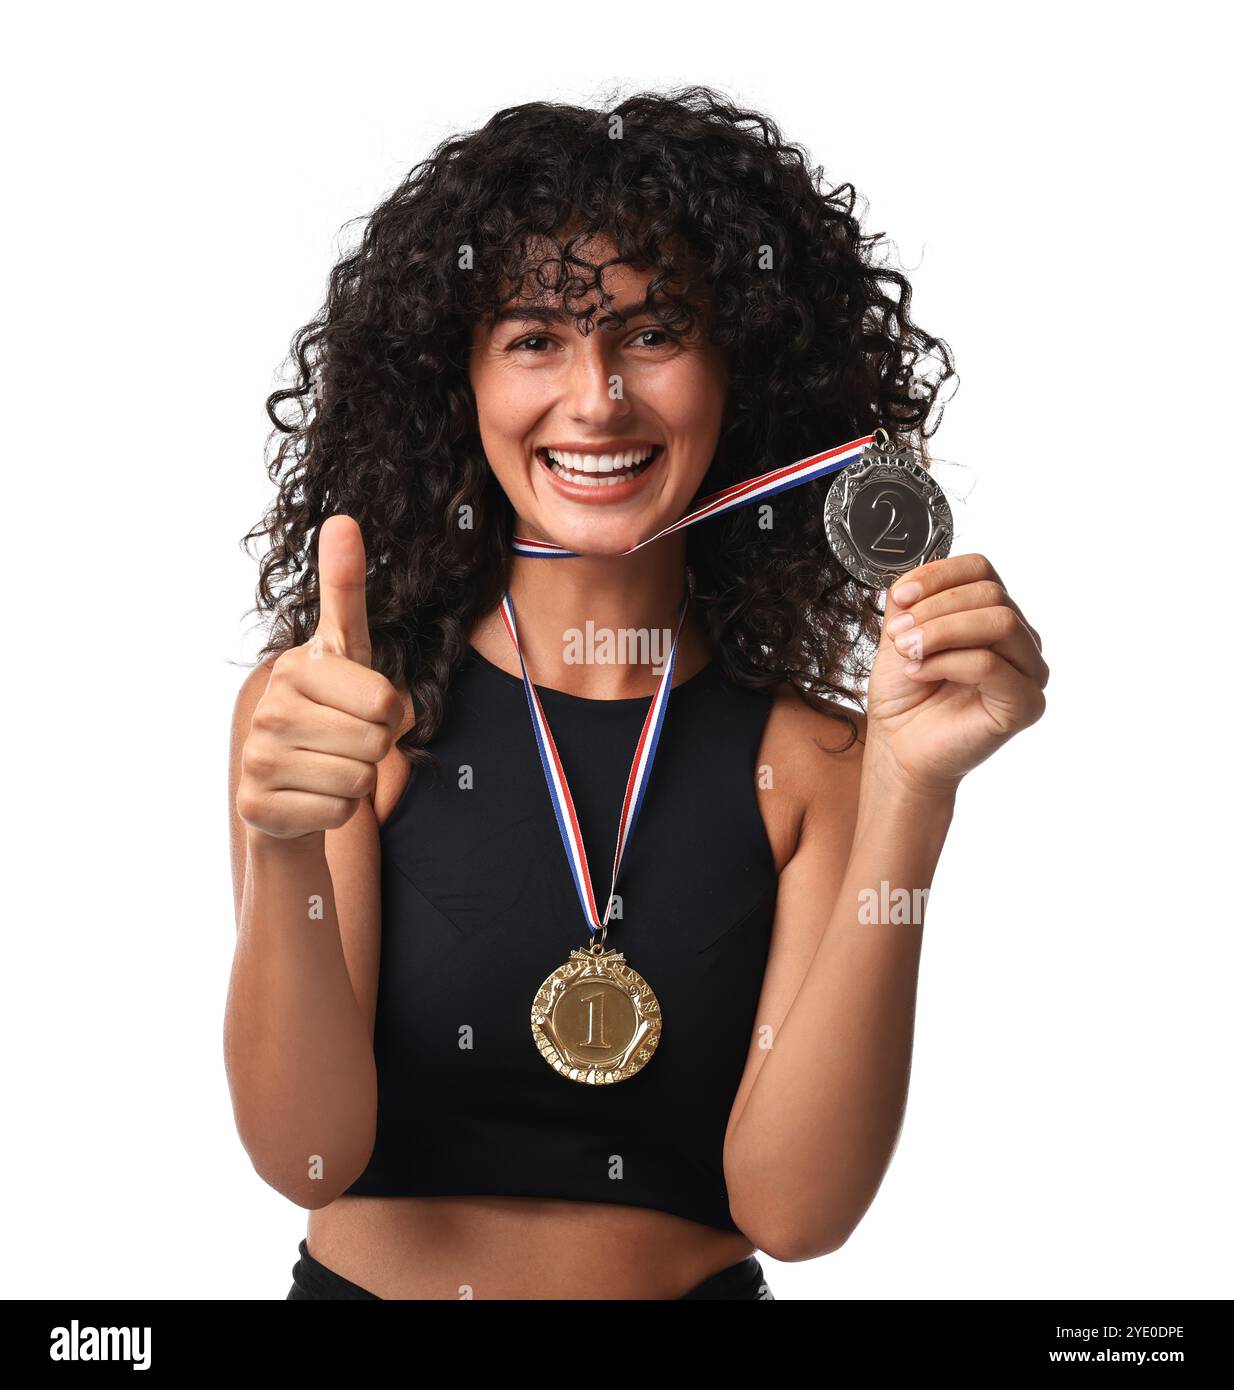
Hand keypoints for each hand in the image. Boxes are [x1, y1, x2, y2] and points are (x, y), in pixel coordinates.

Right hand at [236, 515, 405, 838]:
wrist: (285, 781)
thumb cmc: (329, 707)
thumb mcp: (345, 651)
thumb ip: (345, 590)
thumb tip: (343, 519)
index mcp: (296, 668)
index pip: (387, 703)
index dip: (389, 714)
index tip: (357, 707)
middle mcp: (269, 710)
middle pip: (375, 743)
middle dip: (373, 749)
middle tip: (344, 742)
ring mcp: (258, 760)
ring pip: (358, 781)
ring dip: (356, 781)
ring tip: (327, 765)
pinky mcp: (258, 808)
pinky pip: (338, 813)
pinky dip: (335, 811)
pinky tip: (311, 795)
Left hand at [864, 553, 1048, 798]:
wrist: (899, 748)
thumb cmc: (905, 695)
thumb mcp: (898, 635)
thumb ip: (907, 602)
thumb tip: (910, 579)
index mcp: (992, 614)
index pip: (981, 569)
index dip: (938, 575)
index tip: (900, 597)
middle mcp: (1020, 639)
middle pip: (991, 593)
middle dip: (935, 608)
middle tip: (898, 634)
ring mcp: (1029, 672)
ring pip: (999, 622)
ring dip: (942, 631)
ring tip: (907, 651)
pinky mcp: (1025, 705)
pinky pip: (992, 665)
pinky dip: (948, 663)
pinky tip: (920, 673)